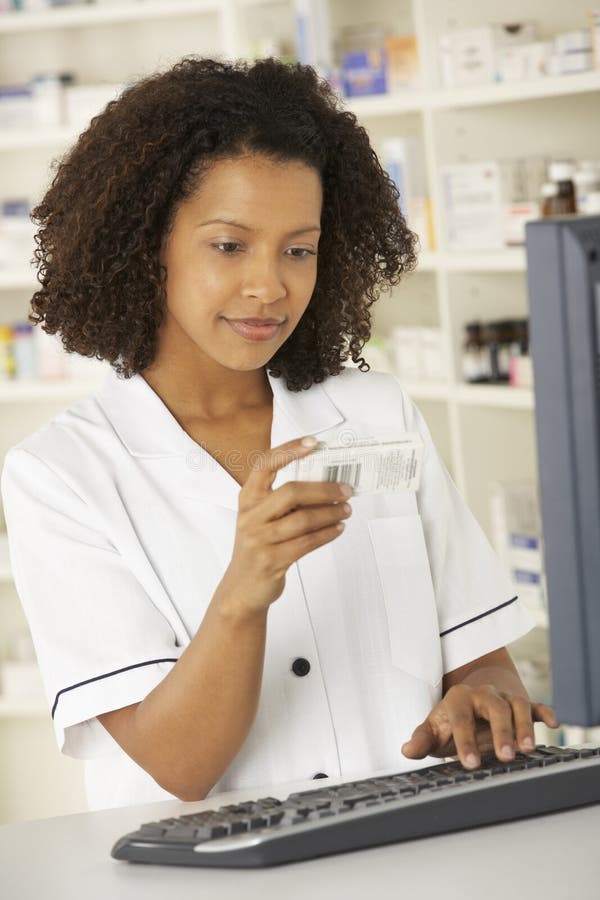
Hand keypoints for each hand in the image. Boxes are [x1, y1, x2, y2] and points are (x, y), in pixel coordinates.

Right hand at [219, 436, 351, 615]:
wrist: (242, 587)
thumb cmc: (258, 546)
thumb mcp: (261, 518)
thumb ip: (283, 500)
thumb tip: (325, 483)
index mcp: (248, 498)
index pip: (265, 465)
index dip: (289, 450)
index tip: (313, 442)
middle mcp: (250, 516)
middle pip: (291, 492)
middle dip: (323, 490)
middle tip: (345, 490)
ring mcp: (259, 539)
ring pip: (303, 519)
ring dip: (330, 514)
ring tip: (346, 510)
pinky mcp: (271, 560)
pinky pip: (306, 542)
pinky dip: (327, 534)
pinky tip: (337, 528)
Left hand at [401, 683, 558, 768]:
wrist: (471, 697)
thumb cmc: (451, 720)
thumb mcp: (434, 729)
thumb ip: (422, 740)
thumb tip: (406, 750)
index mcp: (458, 699)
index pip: (461, 719)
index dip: (465, 741)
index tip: (470, 763)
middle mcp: (483, 695)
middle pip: (495, 708)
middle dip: (500, 732)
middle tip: (505, 756)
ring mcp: (504, 698)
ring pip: (518, 705)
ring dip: (524, 726)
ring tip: (528, 749)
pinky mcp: (522, 704)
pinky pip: (536, 705)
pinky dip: (545, 712)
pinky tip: (553, 724)